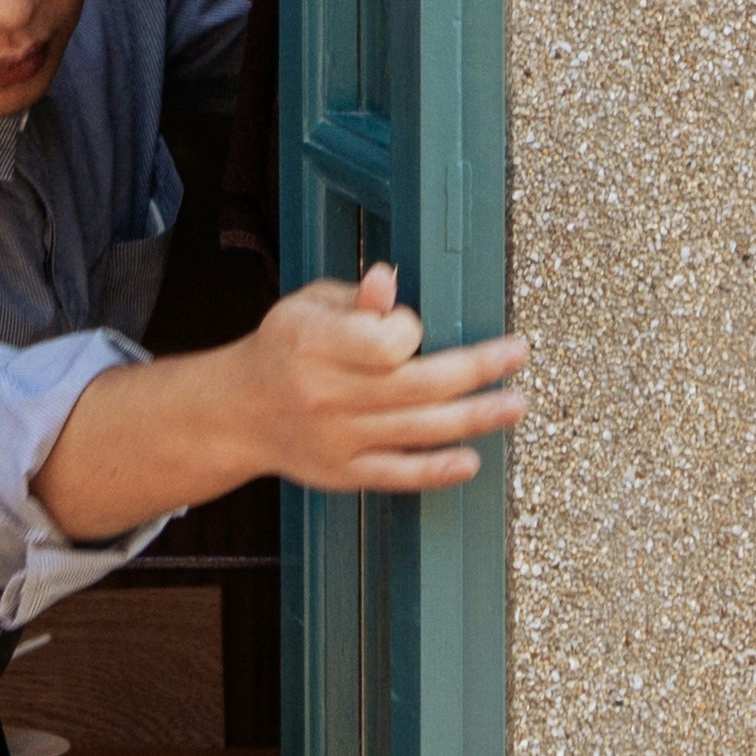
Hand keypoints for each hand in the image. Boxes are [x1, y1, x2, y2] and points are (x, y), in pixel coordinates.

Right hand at [31, 262, 532, 539]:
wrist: (238, 413)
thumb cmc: (285, 347)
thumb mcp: (308, 305)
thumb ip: (355, 298)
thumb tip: (389, 280)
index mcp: (313, 344)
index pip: (385, 342)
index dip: (410, 330)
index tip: (412, 324)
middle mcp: (325, 395)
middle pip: (417, 387)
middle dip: (476, 369)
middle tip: (516, 354)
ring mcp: (337, 440)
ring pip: (419, 431)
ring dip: (476, 417)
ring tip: (515, 403)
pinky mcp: (344, 473)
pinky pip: (400, 475)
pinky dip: (438, 470)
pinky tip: (471, 459)